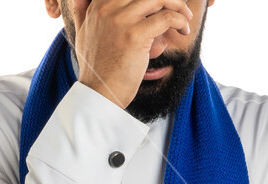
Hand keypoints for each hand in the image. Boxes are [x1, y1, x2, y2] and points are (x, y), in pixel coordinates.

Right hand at [74, 0, 194, 107]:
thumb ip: (83, 11)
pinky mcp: (135, 36)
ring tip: (185, 18)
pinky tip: (183, 30)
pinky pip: (166, 18)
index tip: (162, 5)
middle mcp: (107, 8)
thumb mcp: (83, 32)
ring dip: (178, 6)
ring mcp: (121, 21)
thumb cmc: (97, 66)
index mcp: (98, 5)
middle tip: (180, 9)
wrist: (99, 92)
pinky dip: (180, 21)